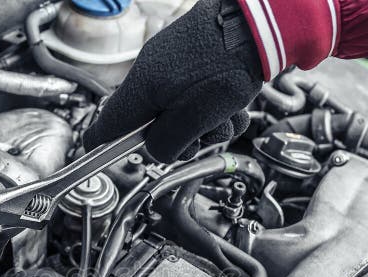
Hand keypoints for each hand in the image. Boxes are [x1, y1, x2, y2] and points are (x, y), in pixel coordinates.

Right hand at [84, 0, 262, 162]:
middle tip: (203, 136)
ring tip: (228, 117)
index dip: (108, 148)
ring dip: (209, 127)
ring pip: (183, 116)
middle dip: (182, 140)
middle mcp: (152, 75)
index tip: (112, 159)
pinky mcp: (197, 64)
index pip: (107, 126)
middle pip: (154, 127)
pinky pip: (201, 101)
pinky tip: (236, 108)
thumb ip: (167, 143)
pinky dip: (220, 112)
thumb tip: (158, 151)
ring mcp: (175, 68)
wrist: (260, 26)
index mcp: (142, 88)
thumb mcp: (194, 117)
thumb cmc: (227, 63)